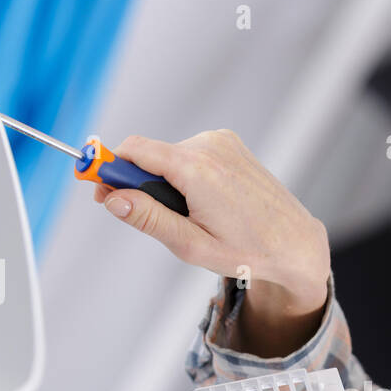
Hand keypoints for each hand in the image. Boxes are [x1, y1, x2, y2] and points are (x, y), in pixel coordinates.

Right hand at [92, 130, 330, 319]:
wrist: (293, 242)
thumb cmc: (247, 250)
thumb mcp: (191, 244)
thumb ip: (149, 219)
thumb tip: (113, 198)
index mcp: (197, 169)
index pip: (134, 150)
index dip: (110, 168)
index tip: (97, 187)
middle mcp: (209, 146)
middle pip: (150, 155)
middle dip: (141, 183)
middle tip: (152, 218)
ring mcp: (222, 141)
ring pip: (169, 156)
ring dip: (167, 182)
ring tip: (195, 215)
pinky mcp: (229, 143)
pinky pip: (190, 154)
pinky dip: (187, 175)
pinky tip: (208, 202)